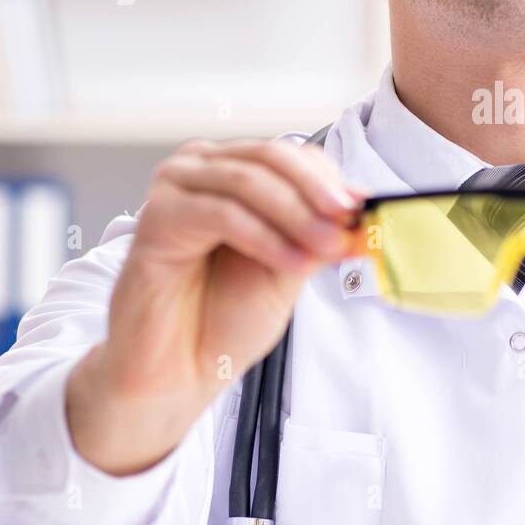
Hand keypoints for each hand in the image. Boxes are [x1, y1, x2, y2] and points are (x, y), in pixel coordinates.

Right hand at [68, 137, 370, 474]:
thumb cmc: (224, 318)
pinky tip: (289, 262)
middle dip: (317, 191)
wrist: (180, 369)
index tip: (366, 208)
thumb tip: (361, 209)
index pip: (293, 155)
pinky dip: (264, 236)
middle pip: (271, 157)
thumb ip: (319, 234)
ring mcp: (176, 188)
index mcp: (237, 172)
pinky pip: (221, 214)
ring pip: (248, 181)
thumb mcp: (291, 266)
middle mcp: (204, 170)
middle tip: (349, 221)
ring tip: (326, 247)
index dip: (331, 179)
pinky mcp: (157, 217)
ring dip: (296, 214)